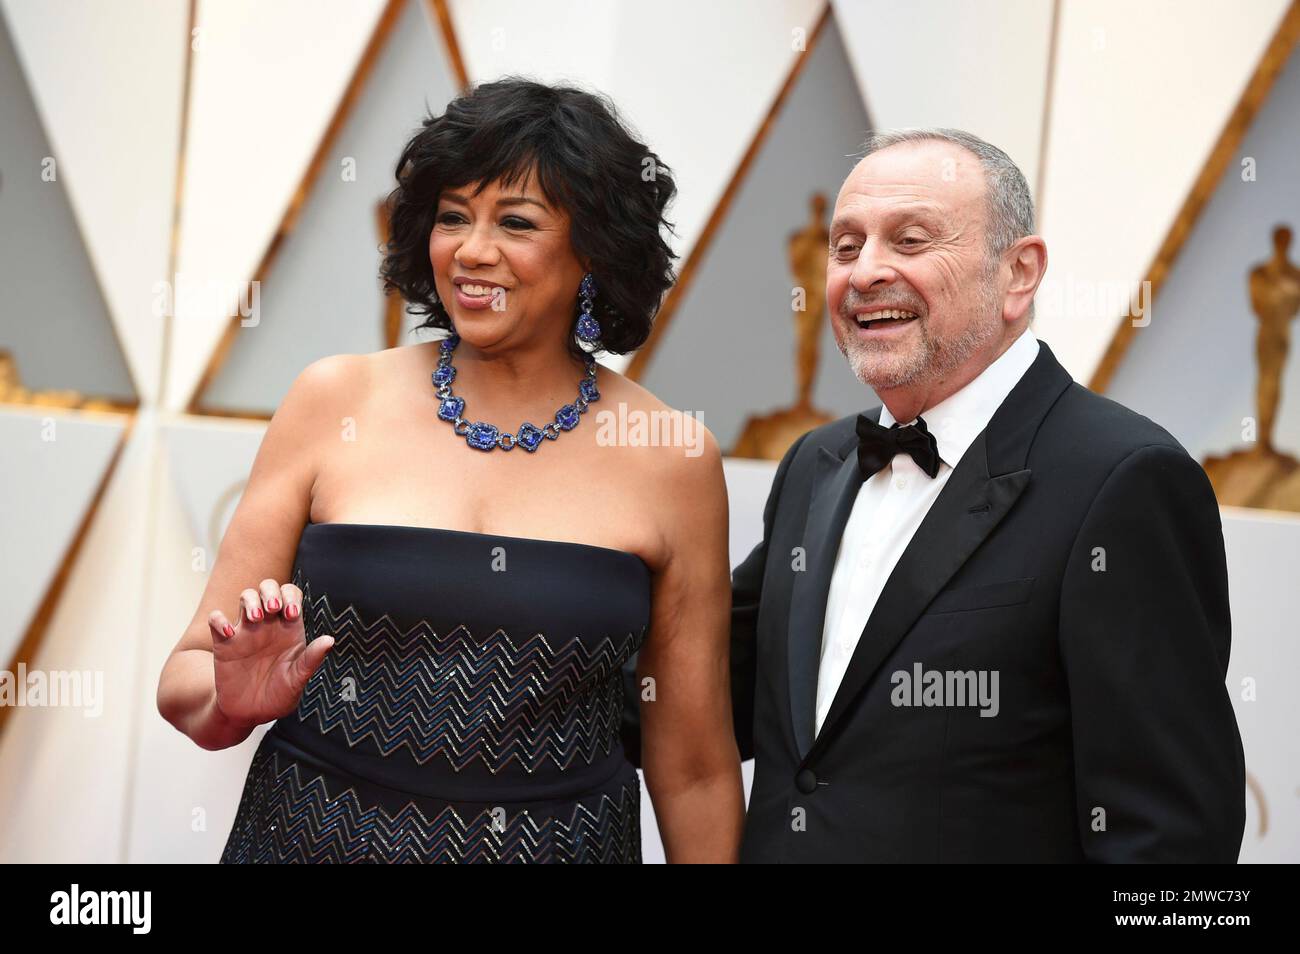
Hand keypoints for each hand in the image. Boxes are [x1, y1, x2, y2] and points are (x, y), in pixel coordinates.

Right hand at [206, 578, 333, 728]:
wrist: (250, 714)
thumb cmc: (278, 695)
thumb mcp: (297, 680)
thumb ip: (311, 659)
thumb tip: (329, 640)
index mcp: (289, 629)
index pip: (291, 595)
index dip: (291, 597)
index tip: (292, 615)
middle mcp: (268, 625)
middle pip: (268, 588)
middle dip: (271, 591)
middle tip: (273, 610)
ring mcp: (245, 631)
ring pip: (246, 597)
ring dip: (251, 600)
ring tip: (256, 619)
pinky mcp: (224, 643)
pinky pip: (216, 619)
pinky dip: (219, 620)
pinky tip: (229, 633)